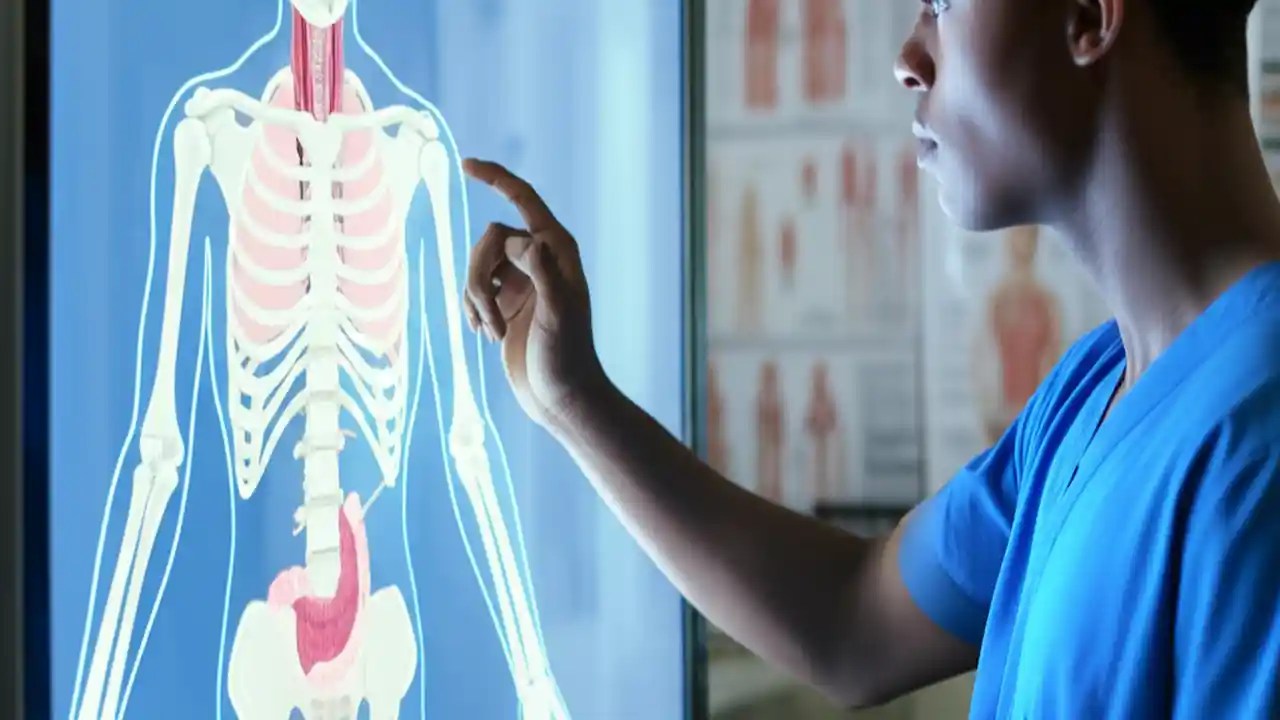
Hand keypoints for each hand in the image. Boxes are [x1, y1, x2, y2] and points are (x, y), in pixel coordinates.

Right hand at [462, 158, 607, 428]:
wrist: (560, 396)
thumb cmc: (566, 357)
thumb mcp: (558, 315)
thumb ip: (544, 274)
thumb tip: (526, 240)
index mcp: (557, 250)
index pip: (524, 200)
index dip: (496, 178)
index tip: (466, 165)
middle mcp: (539, 258)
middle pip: (487, 240)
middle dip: (479, 278)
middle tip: (492, 321)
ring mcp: (520, 280)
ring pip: (475, 266)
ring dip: (476, 301)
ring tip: (494, 333)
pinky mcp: (504, 301)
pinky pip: (471, 288)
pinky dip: (473, 310)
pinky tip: (485, 335)